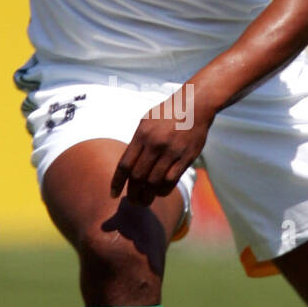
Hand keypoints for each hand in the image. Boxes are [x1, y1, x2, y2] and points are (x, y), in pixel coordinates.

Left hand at [110, 87, 212, 206]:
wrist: (195, 105)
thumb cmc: (167, 114)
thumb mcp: (146, 121)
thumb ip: (136, 142)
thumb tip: (127, 165)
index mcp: (142, 134)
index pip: (125, 164)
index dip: (117, 182)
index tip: (113, 193)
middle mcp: (155, 144)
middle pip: (138, 177)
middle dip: (132, 193)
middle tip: (132, 201)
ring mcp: (171, 151)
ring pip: (154, 182)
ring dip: (147, 196)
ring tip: (144, 201)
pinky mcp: (186, 157)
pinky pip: (171, 180)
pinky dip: (163, 191)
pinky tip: (159, 193)